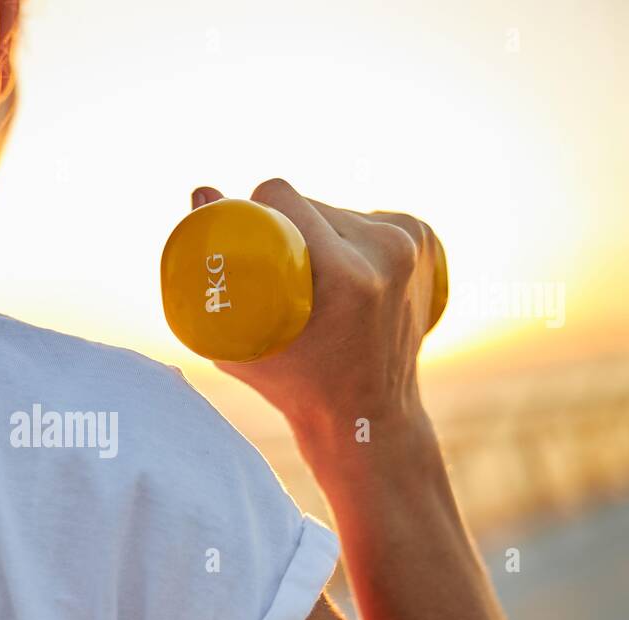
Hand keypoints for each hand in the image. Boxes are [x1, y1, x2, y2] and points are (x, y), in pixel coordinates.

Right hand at [194, 180, 442, 468]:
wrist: (370, 420)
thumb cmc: (295, 388)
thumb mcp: (239, 341)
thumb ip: (207, 272)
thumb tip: (200, 190)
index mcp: (348, 275)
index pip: (283, 196)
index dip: (253, 206)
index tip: (242, 230)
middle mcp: (389, 252)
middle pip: (312, 203)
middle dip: (286, 224)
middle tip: (273, 262)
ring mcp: (415, 246)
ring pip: (341, 211)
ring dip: (319, 230)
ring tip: (309, 271)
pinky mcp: (428, 243)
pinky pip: (370, 220)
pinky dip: (351, 234)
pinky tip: (346, 262)